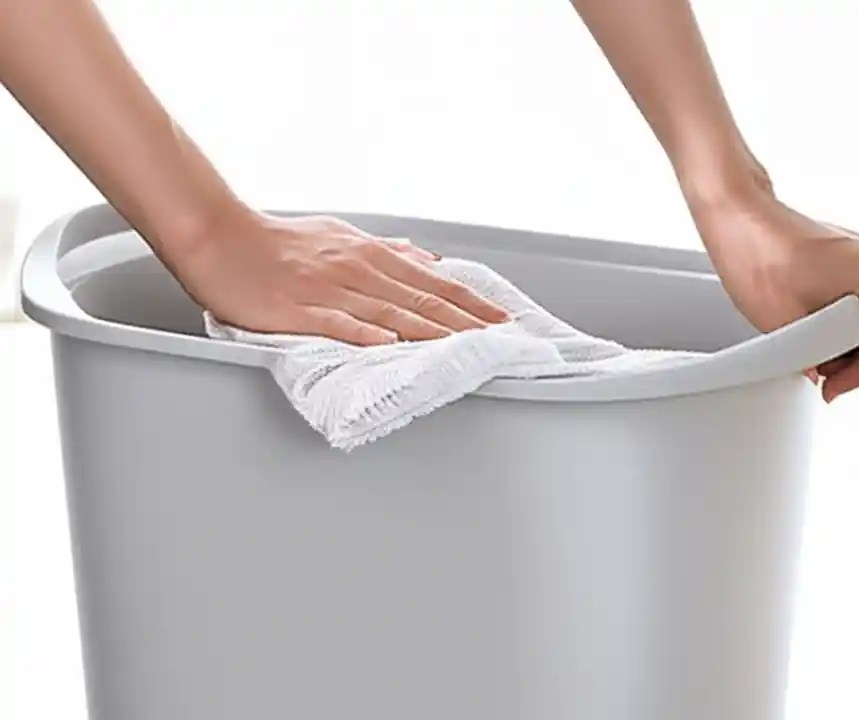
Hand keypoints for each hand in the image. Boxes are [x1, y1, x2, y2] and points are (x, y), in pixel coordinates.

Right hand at [161, 210, 509, 344]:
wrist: (220, 237)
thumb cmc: (280, 241)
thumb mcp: (342, 237)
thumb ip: (387, 251)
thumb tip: (427, 258)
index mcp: (369, 254)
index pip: (433, 281)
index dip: (470, 300)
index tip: (501, 317)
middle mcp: (356, 269)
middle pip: (421, 298)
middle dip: (465, 319)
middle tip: (499, 336)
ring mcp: (327, 290)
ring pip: (388, 312)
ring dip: (430, 330)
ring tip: (464, 345)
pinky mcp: (296, 309)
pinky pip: (335, 322)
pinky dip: (364, 333)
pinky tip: (389, 344)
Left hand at [688, 186, 858, 401]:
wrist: (742, 214)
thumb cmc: (756, 255)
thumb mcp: (781, 323)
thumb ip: (814, 359)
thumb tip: (825, 380)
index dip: (858, 380)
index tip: (826, 387)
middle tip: (823, 377)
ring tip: (818, 356)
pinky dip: (856, 333)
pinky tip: (823, 336)